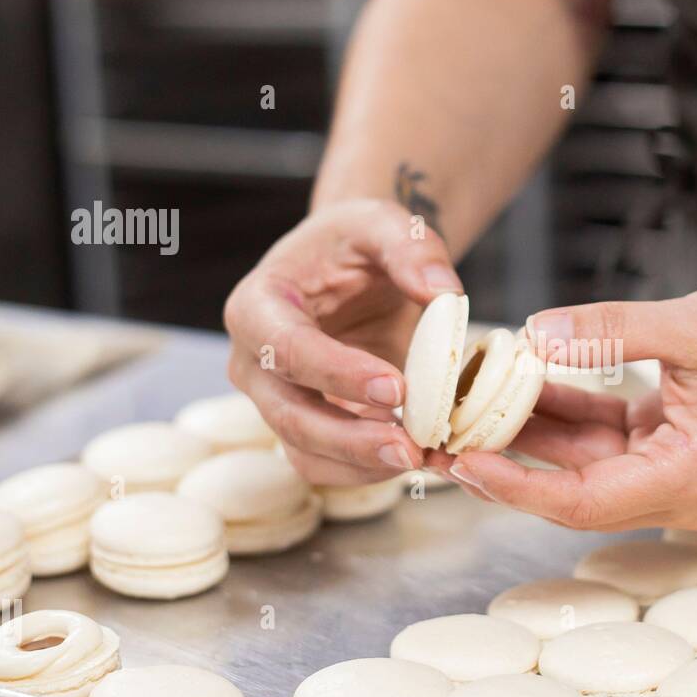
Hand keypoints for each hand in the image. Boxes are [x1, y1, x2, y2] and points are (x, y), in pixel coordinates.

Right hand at [224, 199, 461, 484]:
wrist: (348, 267)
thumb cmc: (356, 244)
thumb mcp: (384, 225)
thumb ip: (412, 249)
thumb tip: (442, 292)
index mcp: (258, 305)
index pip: (286, 349)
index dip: (338, 374)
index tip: (396, 389)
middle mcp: (254, 361)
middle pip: (289, 414)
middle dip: (349, 439)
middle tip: (410, 448)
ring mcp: (275, 400)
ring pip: (304, 451)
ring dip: (360, 465)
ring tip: (418, 458)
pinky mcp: (303, 427)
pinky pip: (325, 464)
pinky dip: (368, 471)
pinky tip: (414, 458)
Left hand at [427, 274, 696, 529]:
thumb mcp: (690, 325)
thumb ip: (607, 333)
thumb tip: (531, 335)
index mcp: (690, 479)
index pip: (582, 502)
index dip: (516, 486)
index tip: (460, 460)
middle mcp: (680, 491)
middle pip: (573, 488)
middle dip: (509, 458)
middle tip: (442, 430)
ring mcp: (675, 470)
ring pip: (583, 460)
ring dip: (530, 430)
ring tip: (467, 398)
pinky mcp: (670, 445)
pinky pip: (603, 434)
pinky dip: (564, 408)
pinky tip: (518, 375)